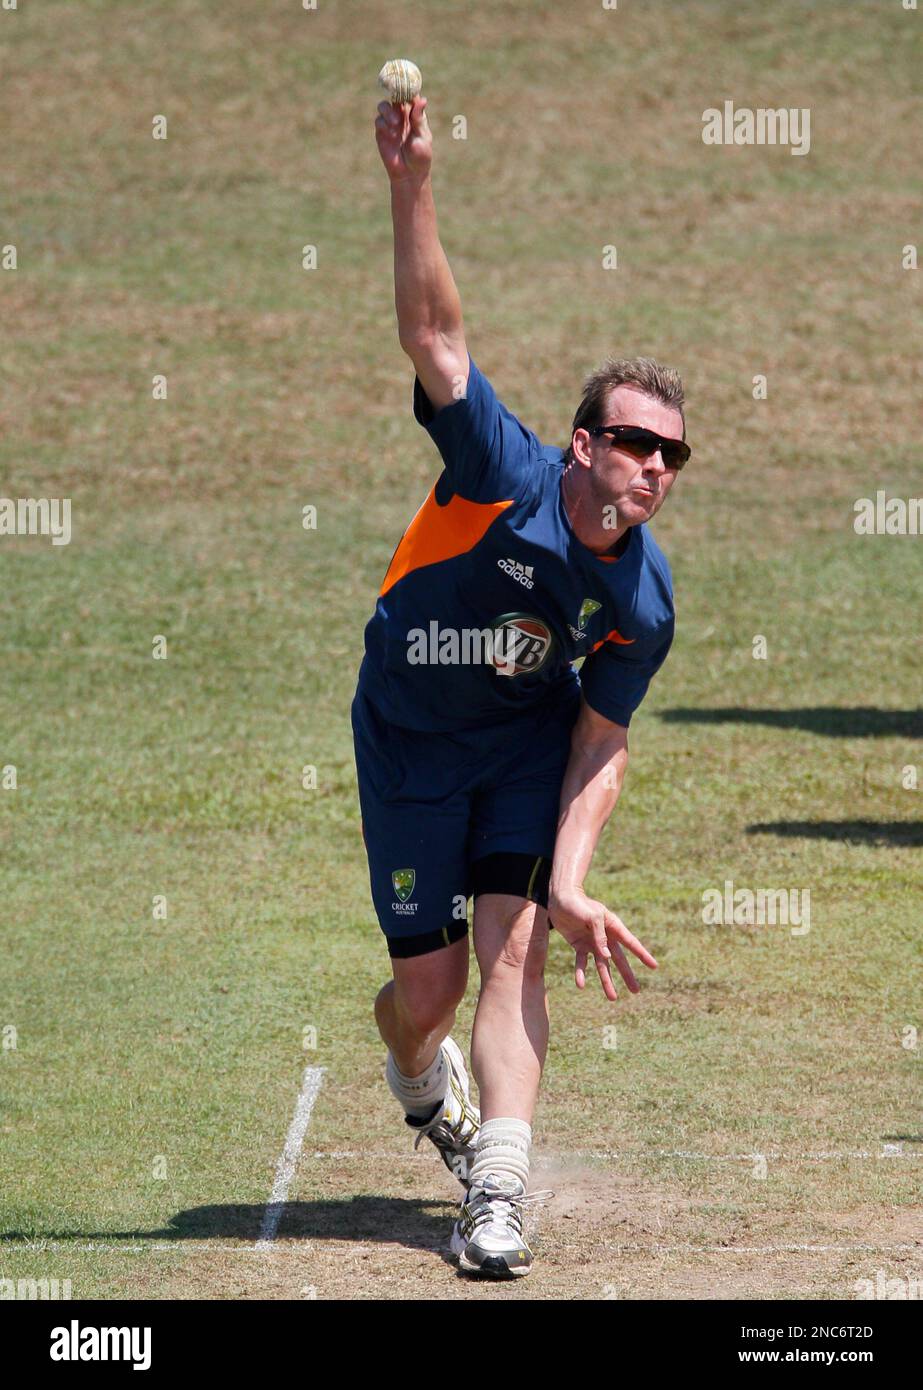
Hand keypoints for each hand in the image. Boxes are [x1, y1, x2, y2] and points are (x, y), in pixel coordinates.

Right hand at [375, 95, 431, 182]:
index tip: (406, 83)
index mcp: (415, 114)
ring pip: (384, 106)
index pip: (410, 95)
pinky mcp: (382, 132)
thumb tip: (422, 99)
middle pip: (394, 96)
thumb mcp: (422, 137)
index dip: (408, 87)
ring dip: (388, 111)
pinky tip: (392, 134)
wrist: (409, 175)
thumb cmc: (420, 156)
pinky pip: (379, 121)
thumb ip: (419, 119)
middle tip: (397, 97)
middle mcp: (402, 115)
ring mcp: (390, 123)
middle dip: (393, 94)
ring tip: (396, 123)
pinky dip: (384, 124)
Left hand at [547, 887, 657, 1001]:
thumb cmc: (579, 903)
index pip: (631, 943)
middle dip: (627, 975)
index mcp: (613, 926)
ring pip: (602, 966)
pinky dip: (581, 973)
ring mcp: (592, 943)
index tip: (654, 966)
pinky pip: (581, 963)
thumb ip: (600, 936)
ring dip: (606, 981)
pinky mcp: (579, 945)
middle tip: (636, 991)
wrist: (560, 898)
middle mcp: (605, 937)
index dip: (642, 955)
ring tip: (613, 998)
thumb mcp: (592, 916)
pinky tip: (580, 985)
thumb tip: (607, 958)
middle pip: (619, 960)